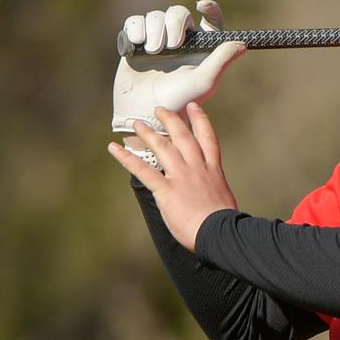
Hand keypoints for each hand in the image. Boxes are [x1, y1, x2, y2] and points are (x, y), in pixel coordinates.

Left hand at [107, 103, 239, 250]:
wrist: (220, 232)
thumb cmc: (225, 224)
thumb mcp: (224, 200)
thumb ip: (213, 191)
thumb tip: (211, 197)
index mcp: (213, 171)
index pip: (207, 139)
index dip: (200, 121)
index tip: (193, 107)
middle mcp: (197, 168)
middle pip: (182, 136)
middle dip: (171, 120)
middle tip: (160, 109)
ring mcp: (181, 177)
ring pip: (163, 147)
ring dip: (148, 133)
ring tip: (138, 123)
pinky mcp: (166, 190)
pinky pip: (143, 170)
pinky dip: (127, 158)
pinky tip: (115, 149)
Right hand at [113, 0, 246, 159]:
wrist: (144, 112)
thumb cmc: (179, 101)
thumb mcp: (204, 81)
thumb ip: (222, 59)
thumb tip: (243, 43)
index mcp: (201, 48)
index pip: (209, 20)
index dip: (209, 8)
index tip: (201, 6)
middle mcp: (180, 41)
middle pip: (178, 13)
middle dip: (174, 23)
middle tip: (172, 46)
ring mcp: (157, 41)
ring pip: (155, 16)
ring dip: (154, 29)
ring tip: (153, 53)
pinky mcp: (135, 43)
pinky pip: (135, 22)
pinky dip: (136, 29)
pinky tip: (137, 46)